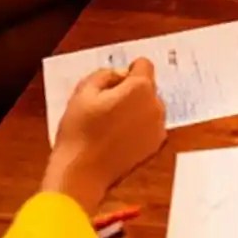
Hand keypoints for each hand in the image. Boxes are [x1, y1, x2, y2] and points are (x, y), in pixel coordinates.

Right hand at [42, 58, 166, 213]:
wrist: (81, 173)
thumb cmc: (79, 133)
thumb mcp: (83, 92)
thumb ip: (105, 74)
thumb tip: (119, 74)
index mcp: (140, 89)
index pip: (144, 64)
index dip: (128, 70)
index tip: (114, 82)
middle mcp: (156, 106)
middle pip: (148, 87)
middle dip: (131, 91)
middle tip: (105, 106)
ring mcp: (158, 128)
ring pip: (149, 107)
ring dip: (135, 109)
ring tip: (109, 124)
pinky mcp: (155, 146)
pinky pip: (149, 126)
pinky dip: (138, 127)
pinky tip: (116, 137)